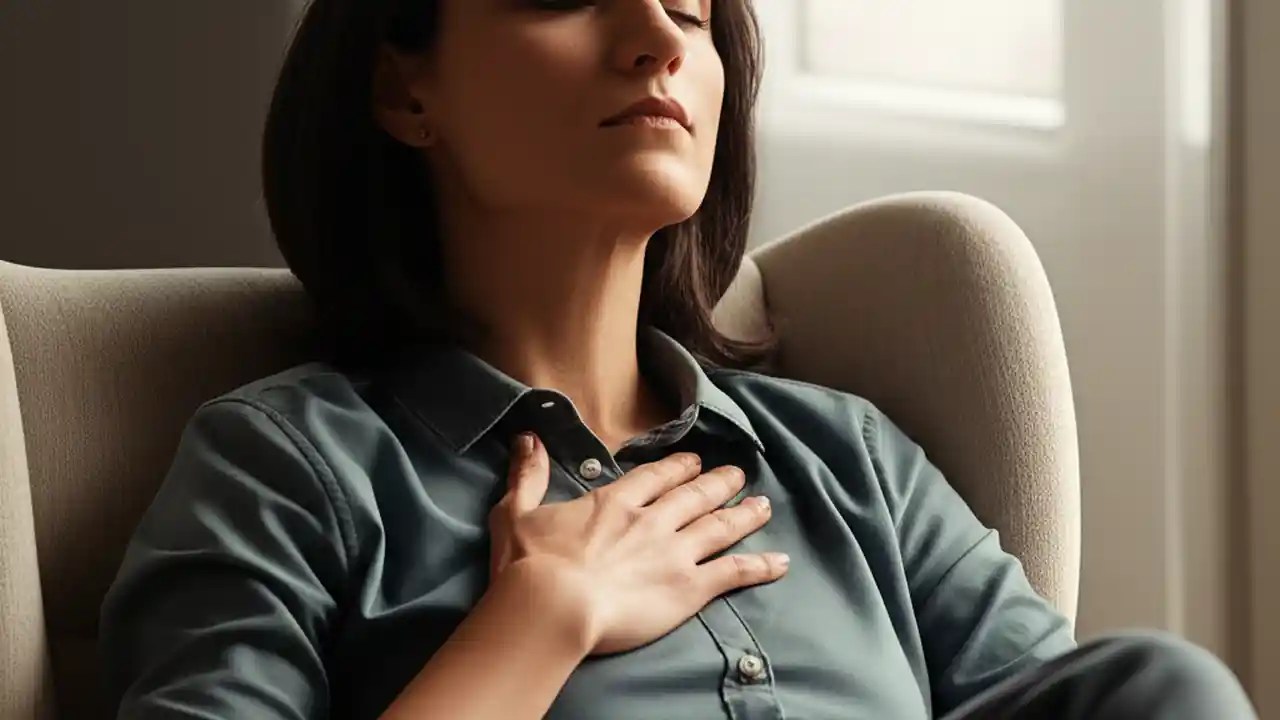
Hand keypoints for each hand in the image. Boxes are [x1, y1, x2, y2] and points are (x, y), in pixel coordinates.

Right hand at [488, 432, 788, 655]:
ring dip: (745, 515)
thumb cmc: (529, 565)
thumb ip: (527, 474)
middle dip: (719, 484)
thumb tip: (526, 438)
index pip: (657, 477)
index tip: (695, 462)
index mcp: (615, 502)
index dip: (680, 467)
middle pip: (696, 496)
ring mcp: (675, 553)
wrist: (552, 606)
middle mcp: (652, 521)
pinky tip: (780, 563)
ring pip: (721, 527)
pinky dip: (760, 566)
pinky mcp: (690, 588)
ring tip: (764, 506)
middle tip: (738, 475)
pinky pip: (734, 573)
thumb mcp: (516, 511)